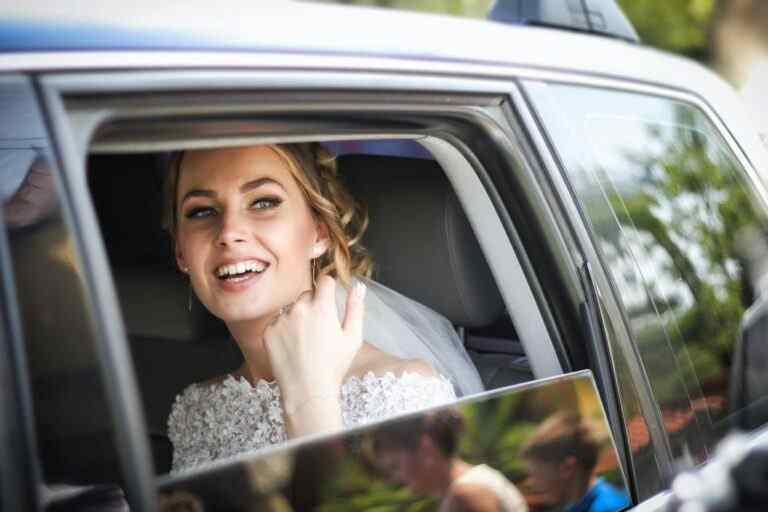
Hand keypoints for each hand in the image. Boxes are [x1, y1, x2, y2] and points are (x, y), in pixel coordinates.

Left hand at [264, 276, 365, 403]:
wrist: (307, 391)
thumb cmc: (333, 366)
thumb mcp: (353, 337)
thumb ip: (355, 307)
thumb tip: (358, 286)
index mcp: (322, 308)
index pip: (324, 281)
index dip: (329, 288)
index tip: (329, 299)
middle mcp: (299, 309)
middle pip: (307, 294)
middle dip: (313, 305)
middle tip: (319, 329)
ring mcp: (281, 320)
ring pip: (291, 308)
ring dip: (297, 316)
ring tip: (305, 340)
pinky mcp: (268, 332)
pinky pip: (277, 321)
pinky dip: (284, 329)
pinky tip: (292, 346)